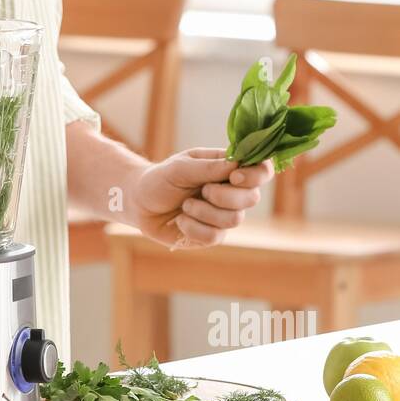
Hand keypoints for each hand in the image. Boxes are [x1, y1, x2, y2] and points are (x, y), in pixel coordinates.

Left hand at [128, 147, 273, 249]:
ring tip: (185, 206)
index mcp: (228, 169)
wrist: (140, 203)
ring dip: (204, 211)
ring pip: (234, 219)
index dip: (255, 175)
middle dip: (223, 195)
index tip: (234, 176)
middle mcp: (231, 192)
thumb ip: (208, 167)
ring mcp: (223, 216)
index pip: (260, 170)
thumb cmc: (161, 179)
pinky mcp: (212, 235)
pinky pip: (215, 236)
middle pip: (251, 198)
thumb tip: (237, 164)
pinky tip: (180, 221)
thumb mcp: (180, 168)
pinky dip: (193, 227)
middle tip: (202, 190)